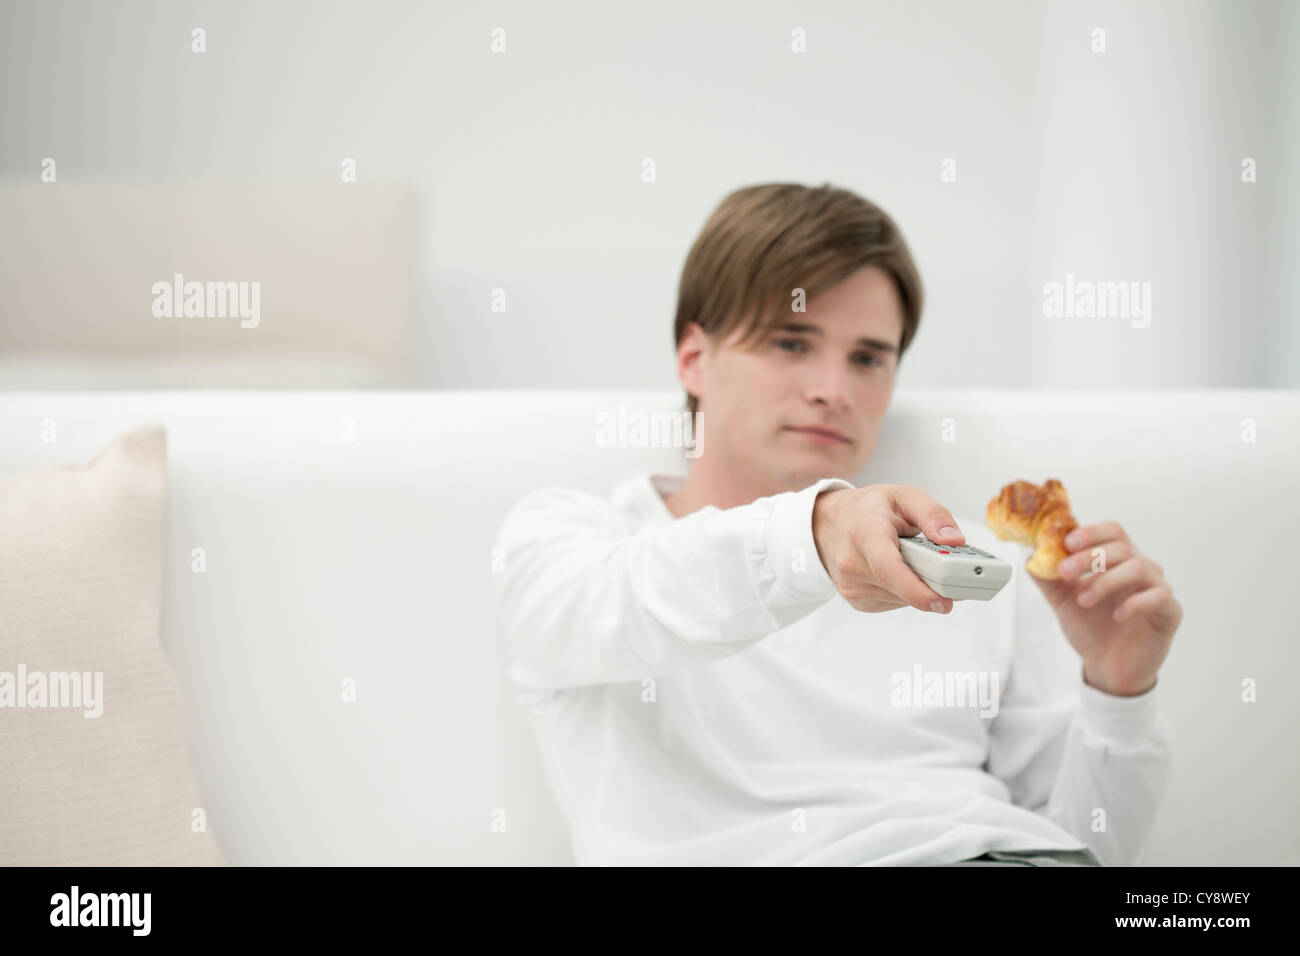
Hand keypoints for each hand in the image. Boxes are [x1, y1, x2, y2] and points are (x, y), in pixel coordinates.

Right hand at [812, 484, 967, 614]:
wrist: (826, 525)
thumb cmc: (866, 510)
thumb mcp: (903, 496)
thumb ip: (933, 514)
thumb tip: (955, 541)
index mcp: (864, 533)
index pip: (889, 569)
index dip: (917, 590)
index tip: (944, 601)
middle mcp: (852, 565)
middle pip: (903, 588)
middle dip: (932, 583)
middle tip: (953, 572)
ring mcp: (853, 587)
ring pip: (904, 599)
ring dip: (919, 586)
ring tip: (915, 559)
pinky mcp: (858, 602)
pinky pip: (896, 602)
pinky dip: (907, 590)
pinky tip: (902, 571)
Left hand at [1033, 521, 1181, 695]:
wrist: (1108, 667)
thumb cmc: (1090, 628)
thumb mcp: (1062, 601)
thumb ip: (1047, 578)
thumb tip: (1030, 554)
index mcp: (1118, 559)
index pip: (1112, 531)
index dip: (1091, 532)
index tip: (1066, 543)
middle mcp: (1141, 567)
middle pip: (1122, 547)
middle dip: (1089, 556)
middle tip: (1064, 571)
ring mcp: (1158, 587)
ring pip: (1139, 567)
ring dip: (1106, 581)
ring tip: (1084, 600)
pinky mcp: (1170, 611)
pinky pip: (1159, 596)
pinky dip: (1135, 603)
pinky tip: (1116, 616)